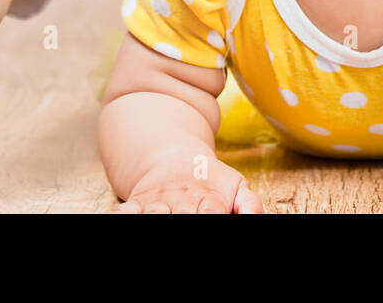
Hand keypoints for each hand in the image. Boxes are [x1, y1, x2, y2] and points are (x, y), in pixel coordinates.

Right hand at [117, 150, 261, 213]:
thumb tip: (257, 218)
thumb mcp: (236, 187)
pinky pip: (127, 210)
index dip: (212, 219)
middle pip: (181, 217)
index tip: (212, 222)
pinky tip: (127, 217)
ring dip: (155, 219)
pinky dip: (125, 215)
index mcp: (210, 198)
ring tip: (159, 222)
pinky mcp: (137, 200)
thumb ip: (250, 205)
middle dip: (183, 222)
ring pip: (154, 215)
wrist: (175, 157)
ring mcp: (158, 200)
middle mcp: (182, 199)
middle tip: (184, 224)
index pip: (211, 214)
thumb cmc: (210, 180)